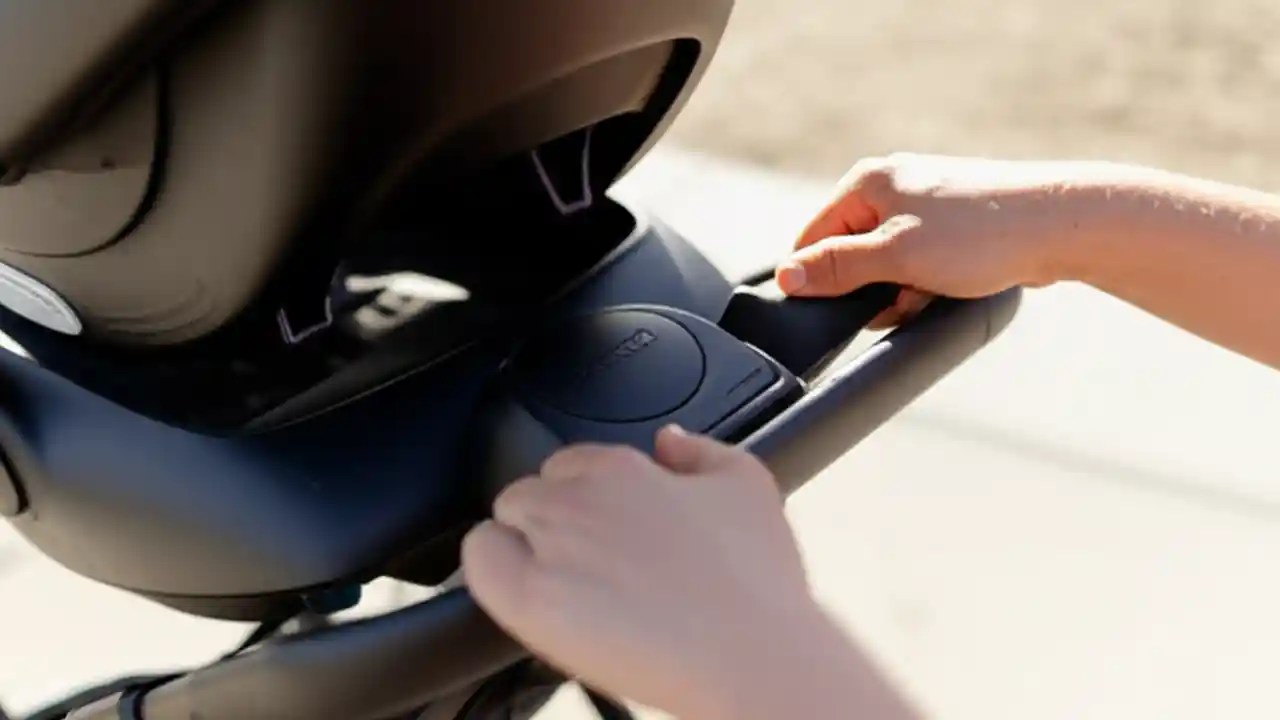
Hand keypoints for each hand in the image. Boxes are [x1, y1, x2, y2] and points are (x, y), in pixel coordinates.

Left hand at [461, 427, 842, 718]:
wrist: (757, 655)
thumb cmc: (757, 584)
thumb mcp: (748, 486)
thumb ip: (701, 451)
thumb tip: (670, 440)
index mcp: (624, 466)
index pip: (572, 465)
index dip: (587, 500)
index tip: (606, 532)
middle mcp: (579, 496)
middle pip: (532, 493)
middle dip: (552, 523)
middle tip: (587, 567)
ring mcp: (550, 544)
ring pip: (503, 523)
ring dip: (523, 547)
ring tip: (563, 589)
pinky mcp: (529, 597)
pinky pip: (479, 563)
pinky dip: (491, 572)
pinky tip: (525, 596)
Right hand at [777, 153, 1079, 325]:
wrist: (1062, 226)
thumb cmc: (979, 234)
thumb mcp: (895, 257)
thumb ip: (836, 268)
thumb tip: (787, 277)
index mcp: (867, 180)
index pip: (812, 236)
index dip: (818, 278)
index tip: (840, 308)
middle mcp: (893, 182)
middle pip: (850, 250)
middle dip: (868, 287)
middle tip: (899, 301)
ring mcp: (926, 201)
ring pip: (888, 261)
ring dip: (900, 288)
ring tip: (932, 293)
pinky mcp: (954, 221)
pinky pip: (920, 260)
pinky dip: (926, 281)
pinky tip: (949, 290)